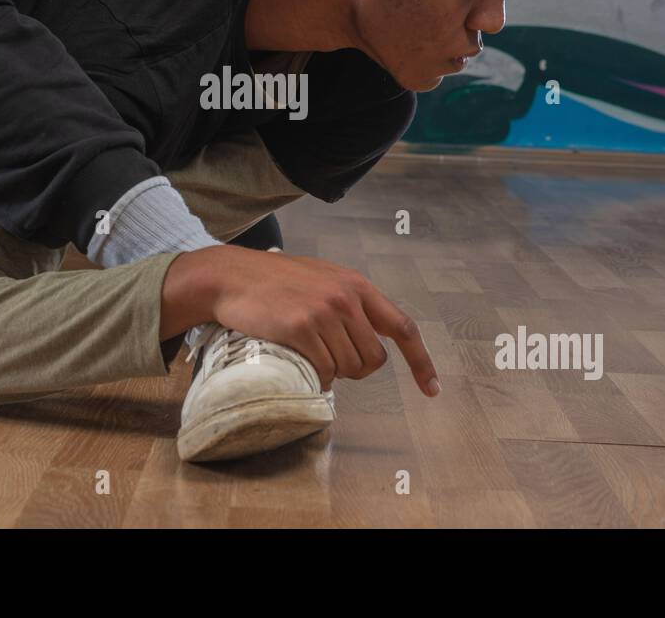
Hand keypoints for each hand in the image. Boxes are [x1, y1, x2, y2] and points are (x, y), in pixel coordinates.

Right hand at [164, 245, 439, 394]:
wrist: (232, 276)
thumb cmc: (275, 280)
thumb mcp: (323, 279)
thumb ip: (350, 302)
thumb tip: (370, 338)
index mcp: (357, 286)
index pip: (402, 327)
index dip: (421, 361)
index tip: (431, 389)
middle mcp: (345, 298)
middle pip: (374, 359)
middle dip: (357, 370)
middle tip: (332, 361)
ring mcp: (323, 313)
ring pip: (349, 369)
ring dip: (334, 373)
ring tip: (312, 356)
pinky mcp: (300, 328)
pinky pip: (323, 372)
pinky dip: (317, 379)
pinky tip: (304, 368)